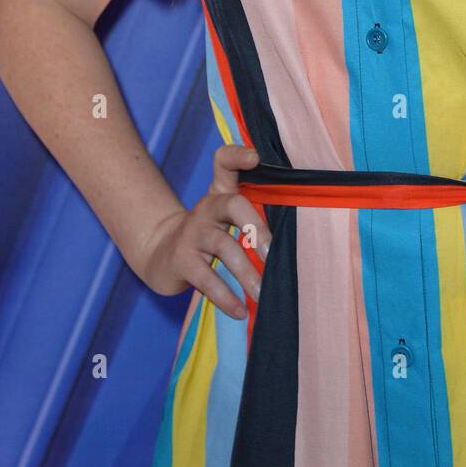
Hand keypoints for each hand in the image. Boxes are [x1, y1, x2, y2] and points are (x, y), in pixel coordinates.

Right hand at [140, 144, 272, 318]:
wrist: (162, 254)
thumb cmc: (209, 234)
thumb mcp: (226, 216)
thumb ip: (255, 213)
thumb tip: (302, 233)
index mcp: (220, 192)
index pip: (224, 162)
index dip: (238, 155)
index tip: (256, 157)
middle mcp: (207, 207)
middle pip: (233, 204)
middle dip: (257, 227)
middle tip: (274, 255)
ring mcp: (192, 233)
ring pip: (223, 246)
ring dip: (247, 273)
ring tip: (264, 293)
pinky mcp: (182, 261)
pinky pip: (206, 279)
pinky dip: (225, 297)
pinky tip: (241, 311)